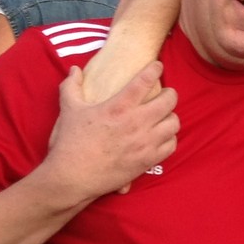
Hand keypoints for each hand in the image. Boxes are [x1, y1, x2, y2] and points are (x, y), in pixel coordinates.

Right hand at [42, 64, 178, 204]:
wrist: (71, 178)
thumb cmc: (69, 143)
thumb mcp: (69, 110)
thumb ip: (72, 87)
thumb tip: (74, 69)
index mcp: (119, 107)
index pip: (145, 81)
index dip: (155, 69)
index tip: (158, 66)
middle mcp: (136, 123)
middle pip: (169, 100)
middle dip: (170, 94)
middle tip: (165, 94)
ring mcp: (145, 143)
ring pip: (174, 123)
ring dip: (170, 117)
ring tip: (163, 116)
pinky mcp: (148, 160)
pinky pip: (171, 145)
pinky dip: (169, 138)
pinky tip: (161, 136)